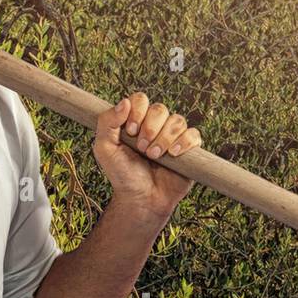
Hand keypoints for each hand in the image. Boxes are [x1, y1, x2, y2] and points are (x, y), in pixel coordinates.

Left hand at [92, 92, 202, 223]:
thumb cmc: (122, 174)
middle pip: (160, 109)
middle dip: (150, 128)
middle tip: (142, 149)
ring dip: (164, 139)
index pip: (140, 99)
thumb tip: (124, 102)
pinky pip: (193, 134)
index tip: (131, 132)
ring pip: (177, 121)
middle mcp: (155, 125)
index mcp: (135, 120)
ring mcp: (173, 136)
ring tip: (154, 156)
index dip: (137, 112)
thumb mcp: (104, 148)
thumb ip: (107, 123)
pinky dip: (183, 142)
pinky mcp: (188, 149)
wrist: (140, 198)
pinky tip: (173, 154)